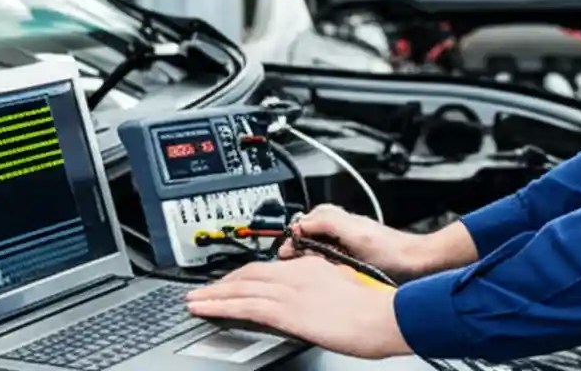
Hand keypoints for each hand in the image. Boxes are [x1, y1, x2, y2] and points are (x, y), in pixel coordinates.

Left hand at [185, 256, 412, 359]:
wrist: (386, 315)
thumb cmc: (376, 308)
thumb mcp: (347, 289)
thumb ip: (327, 288)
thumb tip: (319, 298)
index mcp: (311, 266)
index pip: (268, 268)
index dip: (244, 275)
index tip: (232, 282)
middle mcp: (295, 273)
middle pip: (248, 274)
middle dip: (223, 283)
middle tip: (203, 290)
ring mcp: (289, 290)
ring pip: (239, 288)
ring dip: (212, 294)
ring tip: (193, 301)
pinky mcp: (286, 310)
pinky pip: (243, 306)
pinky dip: (219, 305)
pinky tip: (204, 309)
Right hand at [279, 204, 473, 280]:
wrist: (417, 264)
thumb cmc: (394, 252)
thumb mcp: (356, 234)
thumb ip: (329, 222)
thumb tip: (303, 222)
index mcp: (343, 220)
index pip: (308, 219)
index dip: (294, 232)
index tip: (285, 247)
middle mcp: (346, 228)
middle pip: (313, 227)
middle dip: (298, 239)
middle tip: (288, 253)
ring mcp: (352, 242)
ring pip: (322, 240)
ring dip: (310, 248)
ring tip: (300, 260)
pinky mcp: (357, 255)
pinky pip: (332, 252)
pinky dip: (323, 257)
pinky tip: (323, 268)